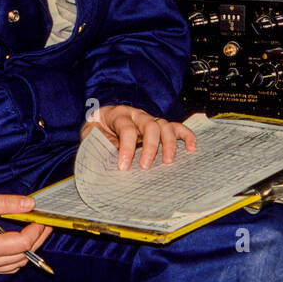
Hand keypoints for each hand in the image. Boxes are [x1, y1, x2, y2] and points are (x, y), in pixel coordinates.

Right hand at [0, 193, 52, 274]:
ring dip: (31, 248)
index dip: (35, 230)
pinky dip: (19, 255)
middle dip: (38, 238)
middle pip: (24, 255)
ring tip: (38, 231)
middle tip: (46, 223)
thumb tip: (29, 204)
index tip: (41, 217)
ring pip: (18, 263)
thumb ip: (5, 203)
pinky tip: (23, 242)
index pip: (22, 243)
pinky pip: (9, 267)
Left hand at [81, 104, 196, 170]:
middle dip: (150, 146)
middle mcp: (136, 114)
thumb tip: (107, 158)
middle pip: (150, 125)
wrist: (100, 117)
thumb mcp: (90, 135)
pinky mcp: (158, 126)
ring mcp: (149, 119)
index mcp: (117, 114)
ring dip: (169, 144)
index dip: (126, 147)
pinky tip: (191, 148)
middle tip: (146, 167)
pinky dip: (186, 136)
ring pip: (165, 126)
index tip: (123, 167)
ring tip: (168, 163)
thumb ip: (97, 144)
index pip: (126, 128)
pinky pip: (176, 127)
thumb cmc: (97, 129)